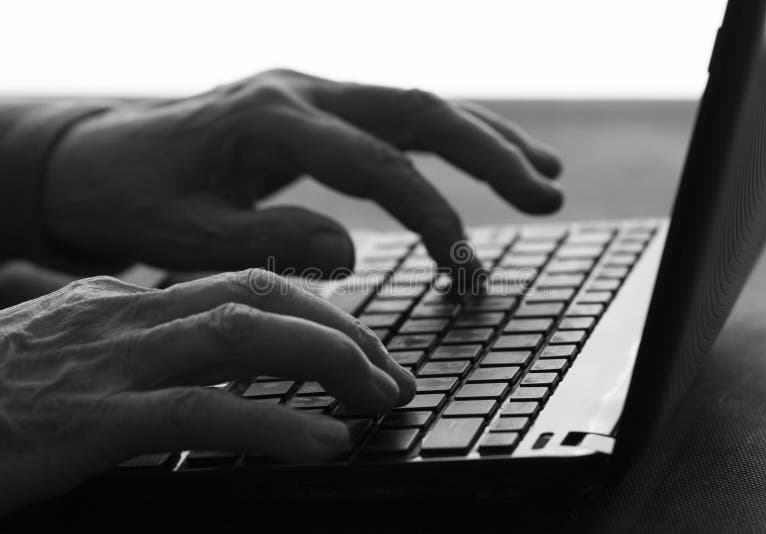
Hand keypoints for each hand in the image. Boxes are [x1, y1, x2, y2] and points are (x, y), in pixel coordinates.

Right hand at [0, 268, 414, 512]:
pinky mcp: (87, 418)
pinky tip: (326, 445)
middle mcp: (125, 316)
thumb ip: (123, 349)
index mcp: (123, 303)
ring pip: (245, 336)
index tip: (359, 347)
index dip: (315, 312)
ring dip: (329, 363)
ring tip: (382, 399)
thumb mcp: (60, 356)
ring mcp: (108, 362)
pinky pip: (200, 411)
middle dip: (342, 332)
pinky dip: (274, 426)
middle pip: (263, 297)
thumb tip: (190, 372)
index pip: (243, 285)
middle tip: (392, 376)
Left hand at [45, 69, 562, 275]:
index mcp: (268, 119)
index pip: (374, 163)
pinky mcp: (317, 109)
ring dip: (485, 138)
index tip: (464, 261)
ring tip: (543, 176)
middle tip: (547, 194)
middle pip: (416, 108)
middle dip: (489, 153)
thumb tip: (353, 251)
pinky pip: (396, 117)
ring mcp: (312, 92)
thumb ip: (270, 243)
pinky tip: (487, 157)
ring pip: (417, 103)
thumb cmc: (136, 200)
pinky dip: (449, 140)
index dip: (429, 211)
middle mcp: (301, 90)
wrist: (101, 160)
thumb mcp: (188, 238)